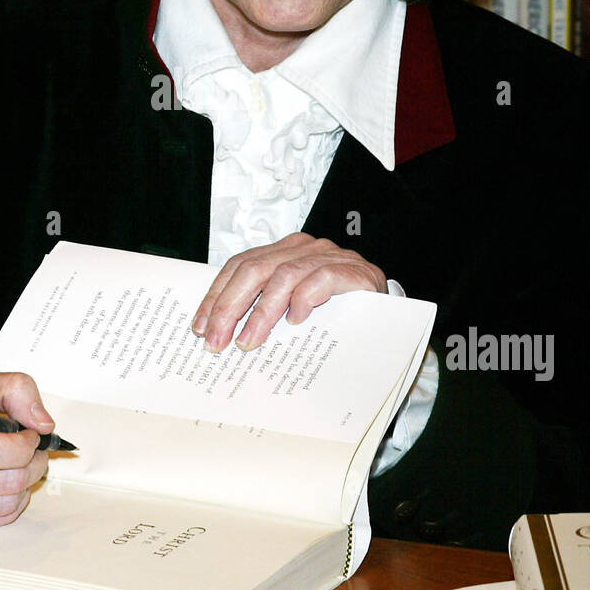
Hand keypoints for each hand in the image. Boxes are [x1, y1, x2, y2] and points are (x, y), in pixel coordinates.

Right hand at [0, 370, 52, 531]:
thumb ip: (12, 390)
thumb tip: (42, 423)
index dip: (21, 444)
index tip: (30, 432)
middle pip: (5, 480)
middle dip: (33, 462)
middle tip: (32, 446)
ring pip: (7, 503)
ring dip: (27, 482)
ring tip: (21, 462)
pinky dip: (12, 500)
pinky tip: (3, 481)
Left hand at [191, 233, 387, 353]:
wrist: (389, 312)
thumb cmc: (336, 312)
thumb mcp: (294, 307)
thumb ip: (264, 308)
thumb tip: (220, 334)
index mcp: (283, 251)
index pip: (239, 266)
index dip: (216, 296)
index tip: (200, 327)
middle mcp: (303, 248)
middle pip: (254, 269)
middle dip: (229, 307)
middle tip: (217, 341)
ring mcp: (328, 256)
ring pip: (283, 276)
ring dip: (261, 312)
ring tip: (248, 341)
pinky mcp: (352, 271)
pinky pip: (320, 279)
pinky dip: (303, 299)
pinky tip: (294, 322)